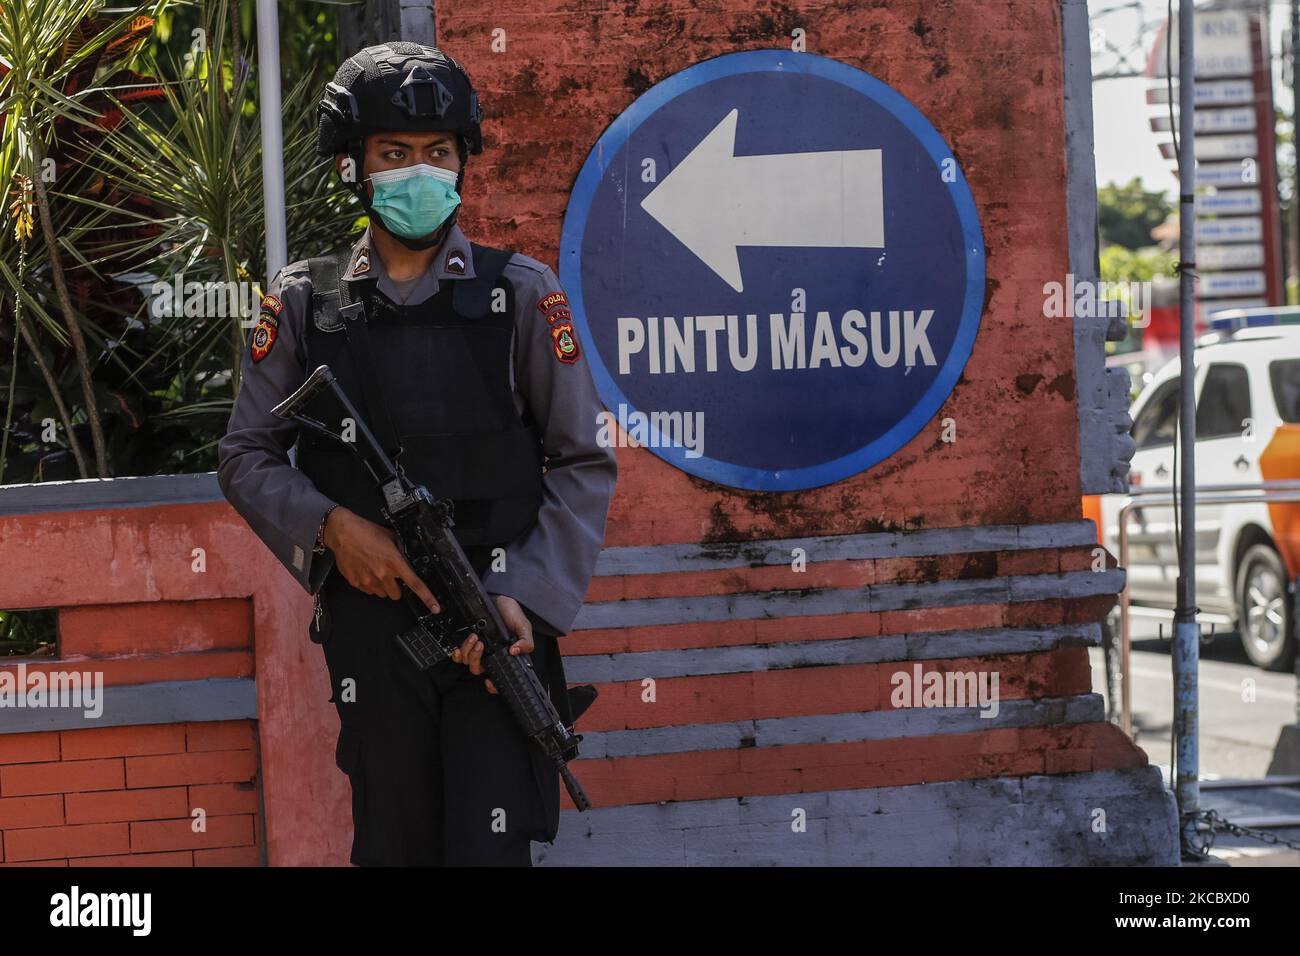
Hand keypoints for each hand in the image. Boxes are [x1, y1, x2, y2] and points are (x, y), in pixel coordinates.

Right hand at [322, 506, 439, 612]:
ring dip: (383, 587)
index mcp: (394, 562)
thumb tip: (407, 556)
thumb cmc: (365, 532)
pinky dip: (370, 585)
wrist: (342, 533)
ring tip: (376, 570)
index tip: (434, 607)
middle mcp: (383, 574)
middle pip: (397, 594)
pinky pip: (369, 591)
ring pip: (383, 594)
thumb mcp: (390, 537)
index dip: (427, 598)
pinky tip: (366, 571)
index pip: (415, 584)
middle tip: (391, 575)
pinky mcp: (357, 583)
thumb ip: (400, 550)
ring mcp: (369, 580)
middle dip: (396, 587)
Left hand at [452, 594, 533, 694]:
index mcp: (505, 656)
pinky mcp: (468, 643)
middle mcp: (491, 655)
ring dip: (468, 653)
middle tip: (481, 645)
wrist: (496, 596)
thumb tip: (515, 652)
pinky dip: (458, 654)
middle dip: (477, 660)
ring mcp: (478, 650)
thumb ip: (526, 641)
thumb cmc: (511, 612)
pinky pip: (459, 656)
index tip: (489, 682)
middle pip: (479, 670)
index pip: (499, 676)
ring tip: (474, 638)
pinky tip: (459, 648)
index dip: (494, 685)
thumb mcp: (523, 626)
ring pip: (468, 663)